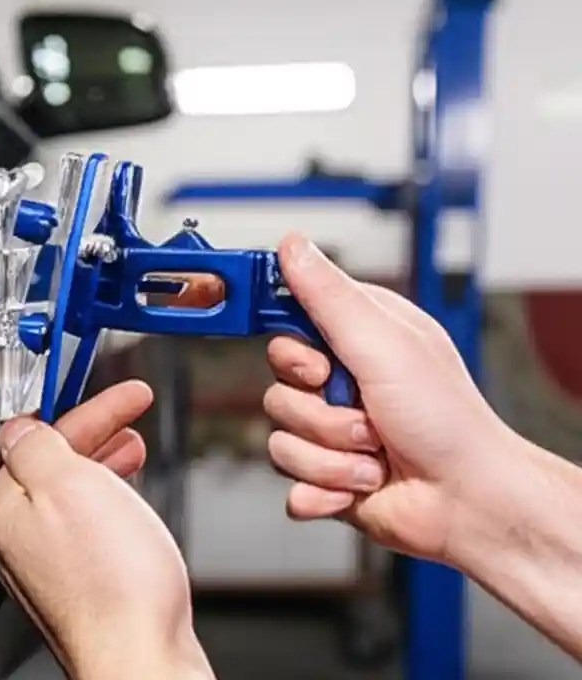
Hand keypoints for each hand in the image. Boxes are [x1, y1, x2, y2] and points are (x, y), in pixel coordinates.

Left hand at [0, 407, 213, 679]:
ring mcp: (46, 566)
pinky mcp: (77, 588)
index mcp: (4, 511)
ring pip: (70, 496)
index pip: (33, 440)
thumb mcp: (66, 486)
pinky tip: (126, 500)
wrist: (140, 657)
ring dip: (102, 463)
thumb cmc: (110, 583)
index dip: (79, 410)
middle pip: (50, 466)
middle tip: (129, 408)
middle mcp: (17, 540)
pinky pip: (86, 528)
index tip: (116, 395)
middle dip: (91, 433)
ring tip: (133, 445)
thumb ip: (35, 449)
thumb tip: (15, 427)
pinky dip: (108, 500)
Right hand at [262, 233, 520, 564]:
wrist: (468, 501)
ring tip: (373, 458)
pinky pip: (290, 482)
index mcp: (357, 339)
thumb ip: (328, 294)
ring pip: (280, 438)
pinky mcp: (327, 475)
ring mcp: (333, 431)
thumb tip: (292, 244)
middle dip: (320, 413)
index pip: (287, 325)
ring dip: (331, 457)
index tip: (314, 366)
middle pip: (277, 388)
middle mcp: (342, 382)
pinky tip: (356, 488)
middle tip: (365, 414)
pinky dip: (324, 490)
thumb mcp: (383, 342)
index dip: (291, 351)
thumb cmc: (446, 420)